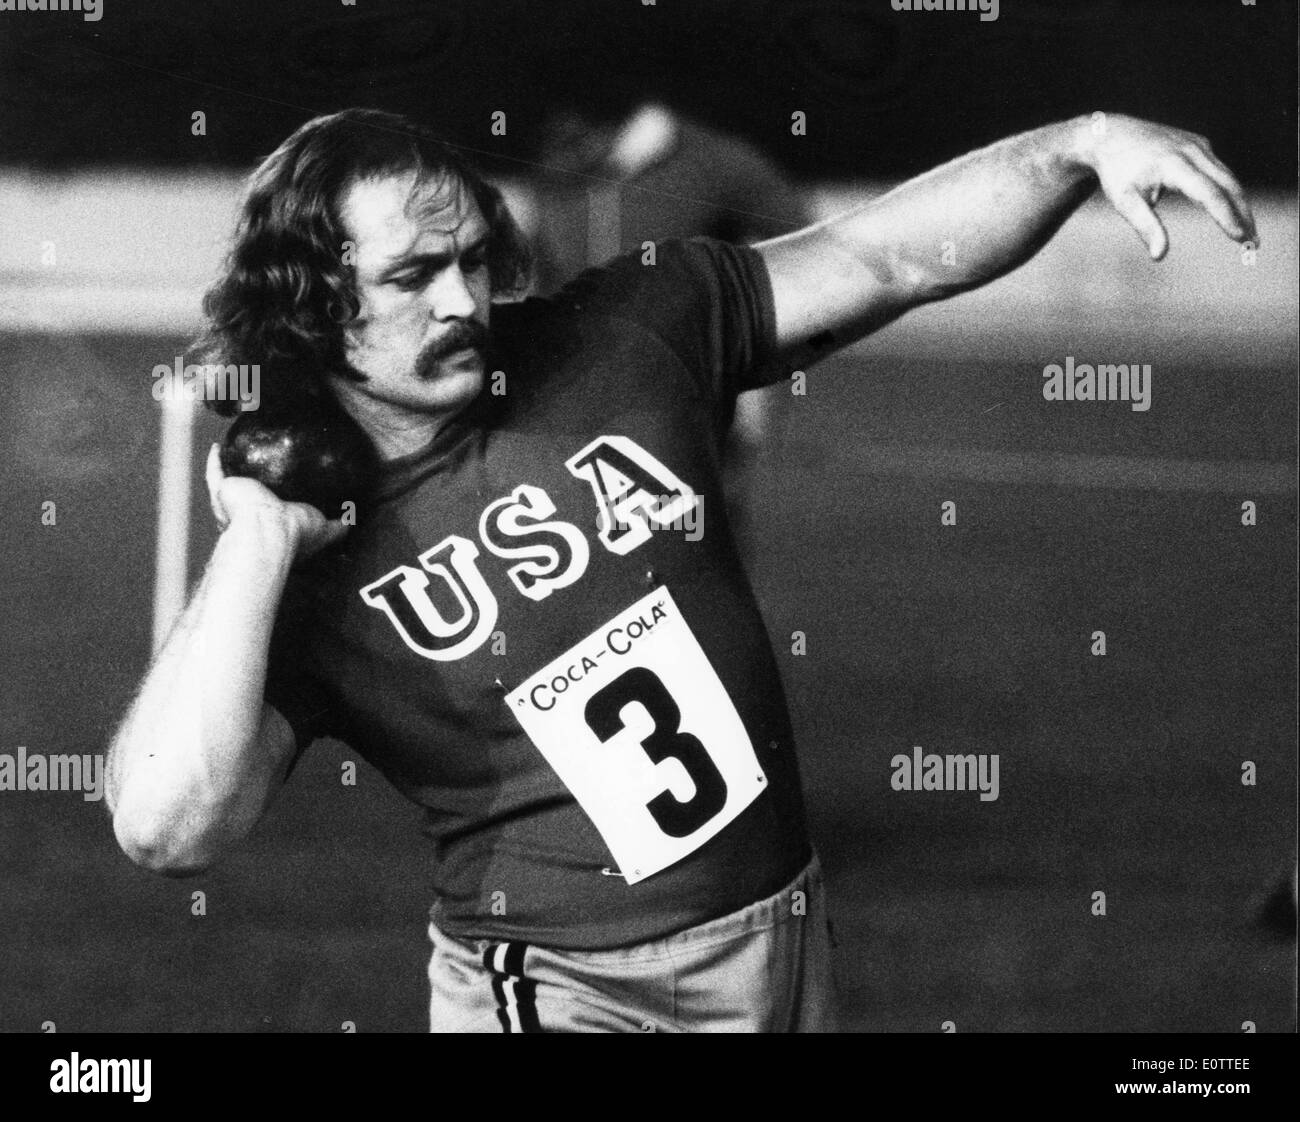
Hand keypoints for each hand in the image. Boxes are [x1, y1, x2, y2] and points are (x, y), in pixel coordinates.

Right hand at [205, 443, 348, 560]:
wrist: (269, 530)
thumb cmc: (296, 533)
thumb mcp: (325, 529)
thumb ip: (339, 524)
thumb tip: (354, 519)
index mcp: (273, 523)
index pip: (276, 508)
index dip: (280, 498)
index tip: (287, 480)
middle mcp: (251, 515)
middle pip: (251, 494)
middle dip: (254, 482)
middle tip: (262, 463)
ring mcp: (235, 503)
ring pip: (231, 482)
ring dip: (233, 468)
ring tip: (239, 451)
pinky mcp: (223, 490)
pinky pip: (215, 472)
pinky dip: (215, 460)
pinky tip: (218, 446)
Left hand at [1080, 112, 1255, 259]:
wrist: (1112, 135)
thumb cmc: (1117, 172)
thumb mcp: (1124, 201)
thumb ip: (1145, 227)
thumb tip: (1159, 256)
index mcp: (1175, 164)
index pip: (1209, 194)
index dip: (1226, 217)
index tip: (1240, 238)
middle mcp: (1192, 150)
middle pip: (1228, 184)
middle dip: (1243, 214)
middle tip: (1253, 243)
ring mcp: (1198, 145)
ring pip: (1228, 177)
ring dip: (1240, 204)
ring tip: (1247, 232)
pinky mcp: (1199, 144)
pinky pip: (1219, 170)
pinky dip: (1229, 191)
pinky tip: (1233, 211)